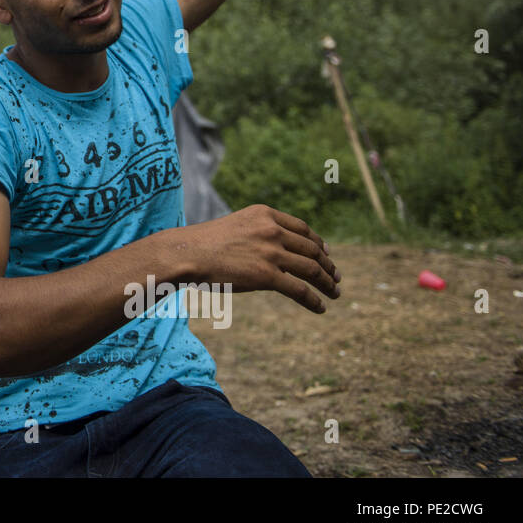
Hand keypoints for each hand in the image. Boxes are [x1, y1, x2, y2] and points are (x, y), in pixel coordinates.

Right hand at [186, 204, 340, 313]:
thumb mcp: (236, 227)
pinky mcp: (267, 276)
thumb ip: (258, 234)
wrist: (187, 253)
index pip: (302, 228)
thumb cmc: (204, 243)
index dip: (318, 242)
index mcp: (265, 214)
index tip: (325, 253)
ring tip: (334, 293)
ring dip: (327, 282)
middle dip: (328, 264)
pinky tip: (321, 307)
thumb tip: (275, 253)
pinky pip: (300, 290)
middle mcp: (272, 230)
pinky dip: (314, 300)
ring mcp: (271, 252)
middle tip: (336, 276)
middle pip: (311, 248)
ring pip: (311, 269)